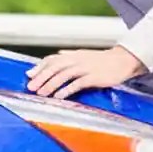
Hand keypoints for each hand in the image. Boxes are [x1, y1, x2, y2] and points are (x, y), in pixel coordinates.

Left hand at [26, 46, 145, 98]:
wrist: (123, 61)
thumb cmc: (103, 60)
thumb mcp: (84, 55)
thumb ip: (70, 56)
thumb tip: (57, 55)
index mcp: (73, 55)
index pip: (52, 59)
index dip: (40, 67)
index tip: (29, 75)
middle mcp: (77, 60)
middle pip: (55, 67)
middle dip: (41, 77)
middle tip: (31, 87)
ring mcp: (86, 68)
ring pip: (64, 74)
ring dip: (51, 84)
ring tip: (41, 93)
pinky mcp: (94, 77)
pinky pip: (77, 84)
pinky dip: (67, 90)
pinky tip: (59, 97)